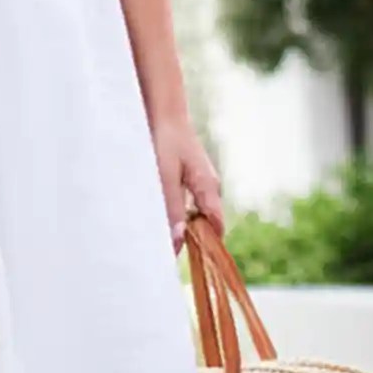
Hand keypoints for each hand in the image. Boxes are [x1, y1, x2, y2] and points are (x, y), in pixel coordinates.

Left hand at [152, 120, 223, 252]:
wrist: (162, 111)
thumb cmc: (164, 141)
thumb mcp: (165, 177)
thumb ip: (171, 208)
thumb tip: (177, 242)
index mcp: (209, 188)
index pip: (216, 227)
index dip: (206, 247)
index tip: (187, 261)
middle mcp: (209, 187)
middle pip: (205, 224)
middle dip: (189, 239)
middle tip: (164, 253)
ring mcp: (200, 182)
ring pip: (194, 214)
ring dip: (179, 226)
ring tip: (156, 235)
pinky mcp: (189, 177)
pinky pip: (186, 203)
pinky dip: (175, 212)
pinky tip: (156, 213)